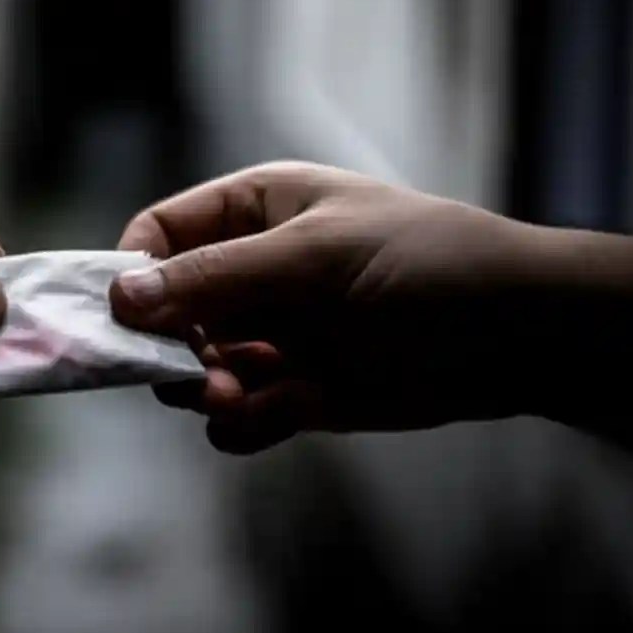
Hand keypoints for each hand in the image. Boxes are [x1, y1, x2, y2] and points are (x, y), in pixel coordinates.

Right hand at [109, 161, 573, 452]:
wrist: (517, 334)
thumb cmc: (422, 262)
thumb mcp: (314, 255)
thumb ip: (216, 277)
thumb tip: (119, 298)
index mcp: (254, 211)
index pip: (160, 236)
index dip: (131, 274)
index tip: (116, 319)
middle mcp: (254, 272)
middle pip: (167, 311)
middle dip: (168, 346)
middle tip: (187, 373)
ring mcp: (274, 334)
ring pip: (195, 369)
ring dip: (203, 388)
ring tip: (234, 395)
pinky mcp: (297, 391)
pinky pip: (238, 414)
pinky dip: (244, 420)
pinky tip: (280, 411)